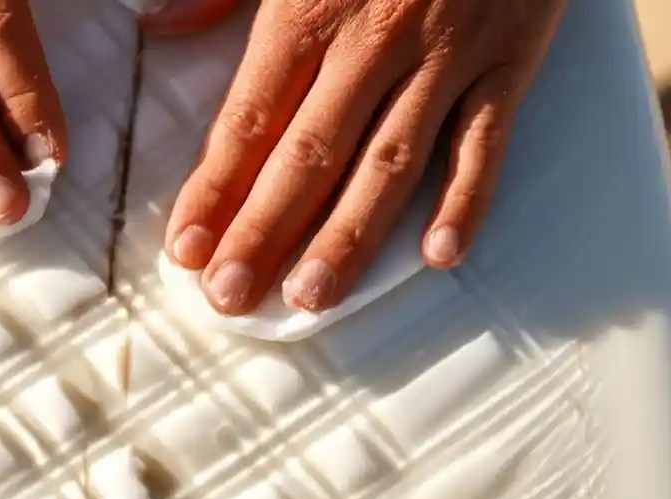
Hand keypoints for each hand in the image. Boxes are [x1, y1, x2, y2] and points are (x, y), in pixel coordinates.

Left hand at [144, 0, 565, 314]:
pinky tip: (437, 255)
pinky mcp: (510, 61)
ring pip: (391, 162)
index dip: (214, 189)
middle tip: (230, 297)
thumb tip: (160, 25)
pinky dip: (466, 199)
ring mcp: (446, 55)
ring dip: (350, 236)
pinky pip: (486, 141)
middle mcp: (376, 39)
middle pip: (310, 154)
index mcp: (311, 5)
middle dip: (264, 231)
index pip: (250, 118)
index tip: (185, 249)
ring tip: (312, 296)